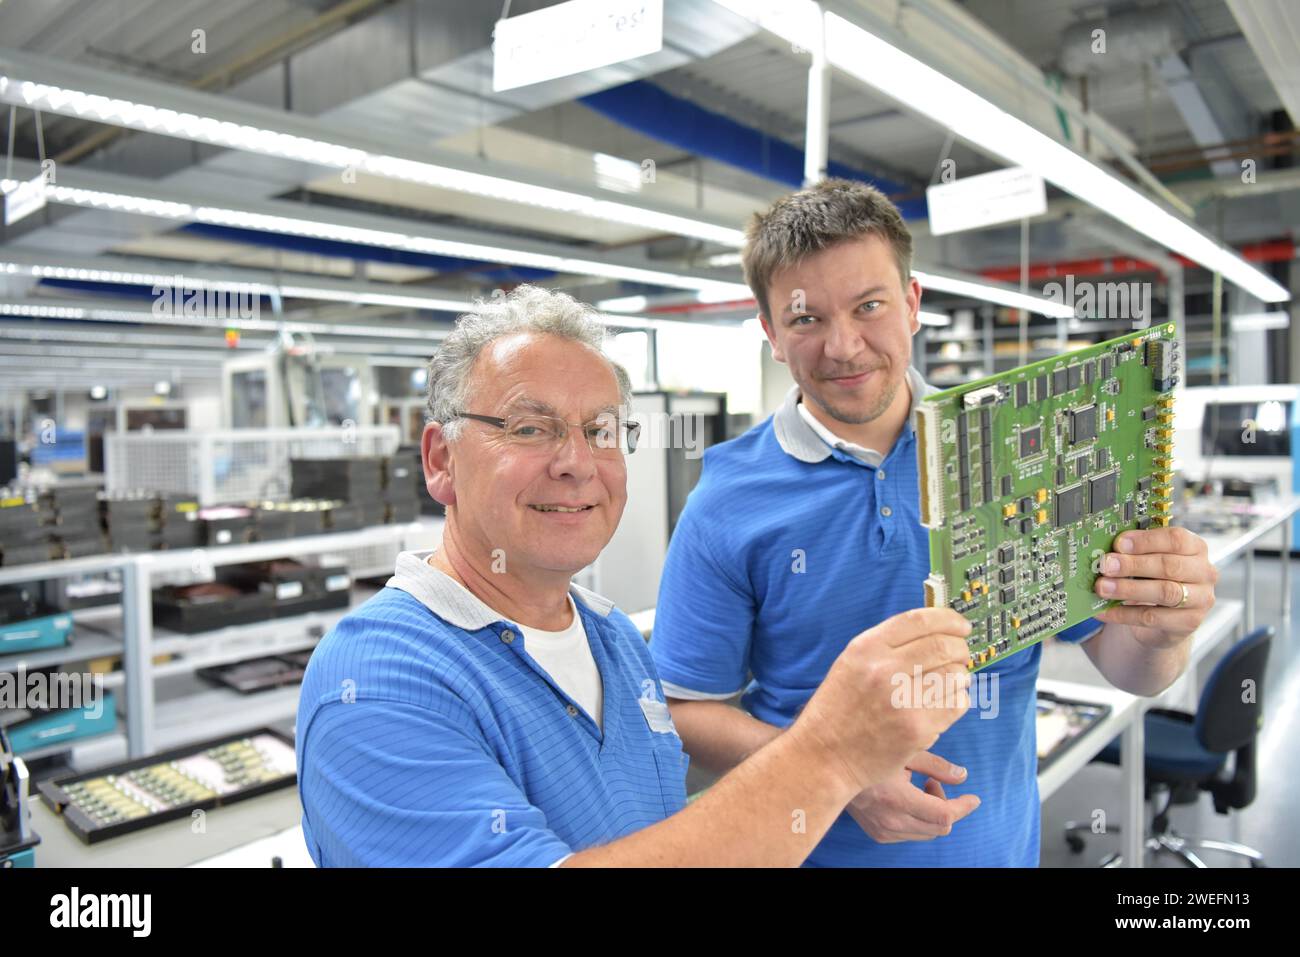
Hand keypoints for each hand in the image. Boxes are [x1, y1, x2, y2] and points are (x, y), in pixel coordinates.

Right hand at [792, 608, 971, 794]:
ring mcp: (902, 700)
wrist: (824, 755)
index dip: (949, 620)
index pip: (920, 620)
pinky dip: (958, 700)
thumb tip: (936, 632)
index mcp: (867, 648)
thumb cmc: (839, 709)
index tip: (962, 627)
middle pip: (943, 646)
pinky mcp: (917, 729)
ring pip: (955, 675)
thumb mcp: (851, 663)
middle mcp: (884, 669)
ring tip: (950, 683)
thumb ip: (888, 645)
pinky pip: (956, 705)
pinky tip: (944, 703)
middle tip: (962, 655)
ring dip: (960, 676)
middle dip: (961, 648)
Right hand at [847, 750, 980, 842]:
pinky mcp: (879, 834)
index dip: (964, 807)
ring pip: (927, 833)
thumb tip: (962, 776)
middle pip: (940, 828)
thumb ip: (936, 765)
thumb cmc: (868, 753)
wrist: (830, 768)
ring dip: (933, 814)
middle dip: (948, 807)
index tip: (974, 798)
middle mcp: (891, 820)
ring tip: (919, 789)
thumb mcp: (904, 752)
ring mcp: (884, 830)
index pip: (944, 815)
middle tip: (934, 784)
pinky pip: (911, 835)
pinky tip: (907, 800)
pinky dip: (919, 821)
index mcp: (897, 798)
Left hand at [1093, 526, 1217, 649]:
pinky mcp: (1189, 622)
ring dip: (1128, 589)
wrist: (1165, 616)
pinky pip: (1153, 617)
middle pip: (1169, 566)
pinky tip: (1104, 610)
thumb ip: (1135, 552)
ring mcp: (1201, 599)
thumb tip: (1108, 551)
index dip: (1146, 540)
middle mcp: (1204, 572)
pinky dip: (1124, 614)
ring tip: (1102, 587)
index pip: (1177, 539)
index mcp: (1196, 547)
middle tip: (1106, 566)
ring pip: (1164, 592)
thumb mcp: (1149, 560)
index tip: (1119, 543)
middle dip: (1133, 565)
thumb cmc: (1155, 578)